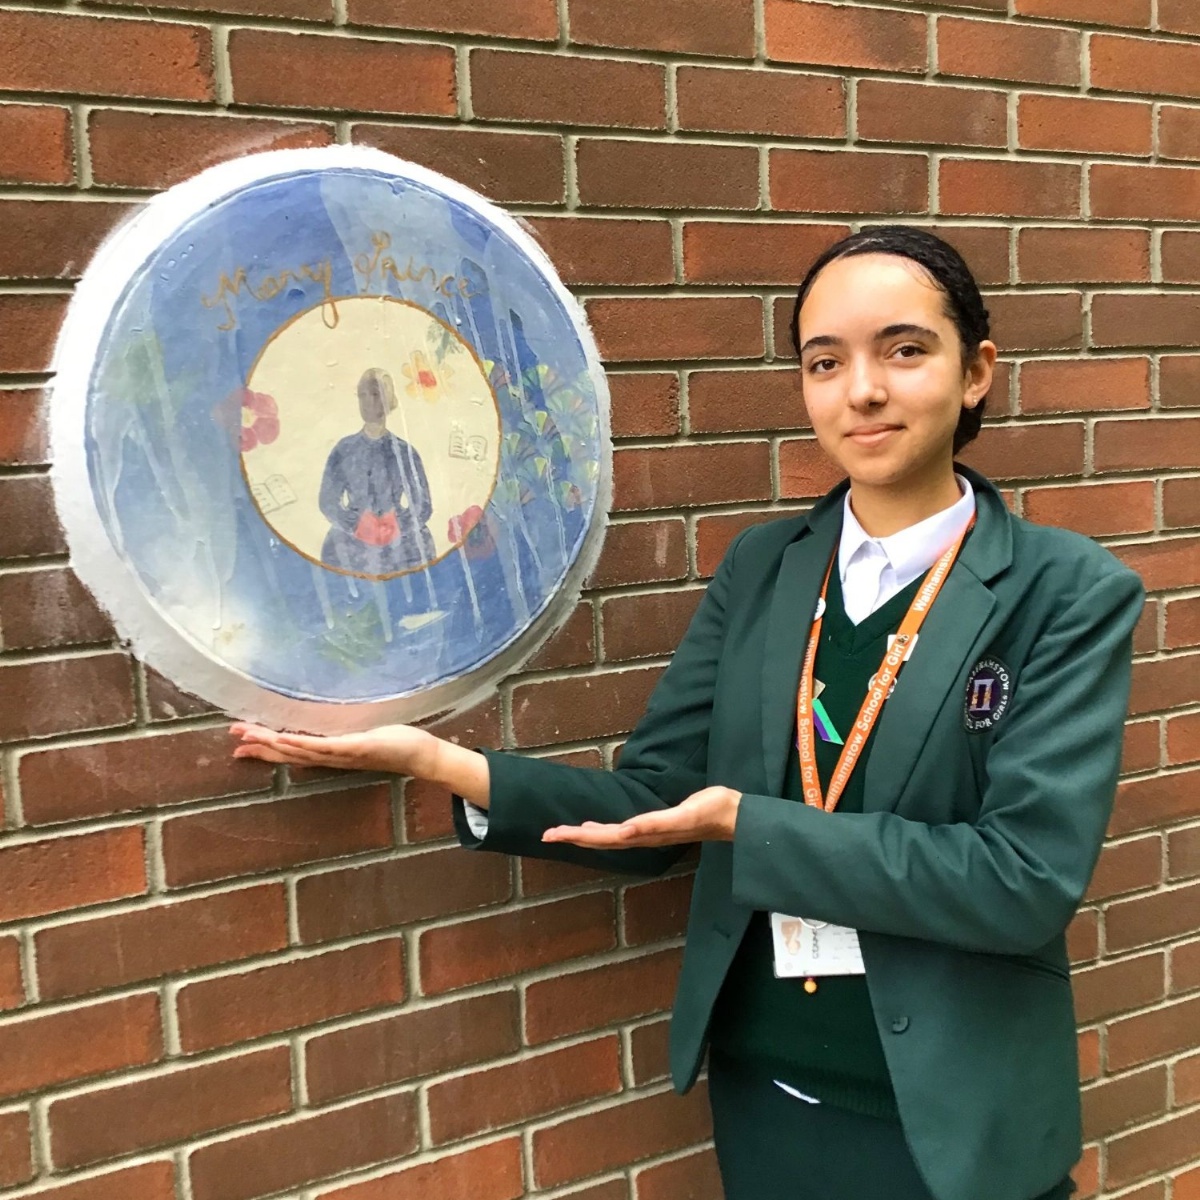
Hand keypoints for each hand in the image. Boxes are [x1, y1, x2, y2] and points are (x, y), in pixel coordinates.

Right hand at [230, 722, 438, 777]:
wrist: (419, 755)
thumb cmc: (395, 742)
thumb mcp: (363, 731)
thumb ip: (346, 726)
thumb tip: (332, 713)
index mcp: (330, 752)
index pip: (291, 751)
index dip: (264, 748)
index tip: (239, 744)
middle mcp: (331, 757)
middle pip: (287, 753)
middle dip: (258, 746)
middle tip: (232, 738)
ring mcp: (341, 754)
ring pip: (299, 750)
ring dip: (272, 744)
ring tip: (248, 736)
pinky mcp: (354, 747)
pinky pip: (323, 747)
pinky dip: (302, 745)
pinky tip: (284, 740)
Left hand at [541, 786, 741, 848]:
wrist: (732, 816)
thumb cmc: (711, 812)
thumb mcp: (684, 815)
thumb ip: (655, 824)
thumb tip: (623, 830)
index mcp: (644, 835)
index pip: (604, 838)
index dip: (578, 836)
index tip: (553, 835)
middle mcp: (642, 837)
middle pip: (601, 840)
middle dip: (574, 837)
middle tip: (546, 834)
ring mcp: (648, 833)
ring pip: (609, 838)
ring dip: (586, 835)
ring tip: (563, 832)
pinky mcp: (655, 825)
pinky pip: (621, 832)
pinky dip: (604, 830)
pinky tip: (595, 827)